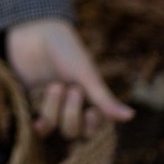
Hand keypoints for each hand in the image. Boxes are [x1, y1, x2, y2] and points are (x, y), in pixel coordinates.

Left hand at [6, 19, 134, 138]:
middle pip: (72, 131)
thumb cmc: (65, 50)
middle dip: (71, 113)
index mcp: (88, 97)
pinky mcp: (31, 101)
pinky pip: (36, 123)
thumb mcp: (86, 74)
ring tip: (54, 84)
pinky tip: (36, 122)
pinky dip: (38, 121)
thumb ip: (104, 98)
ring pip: (53, 124)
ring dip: (53, 107)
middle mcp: (70, 104)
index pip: (94, 128)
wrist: (35, 32)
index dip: (93, 126)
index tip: (92, 111)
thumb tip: (132, 116)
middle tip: (71, 88)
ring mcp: (50, 104)